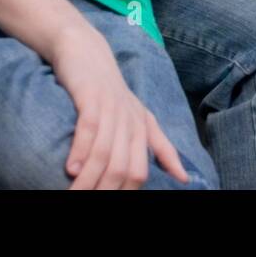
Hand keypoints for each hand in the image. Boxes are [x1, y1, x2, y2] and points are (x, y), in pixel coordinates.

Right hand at [49, 26, 190, 188]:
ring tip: (76, 194)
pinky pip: (89, 128)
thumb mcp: (139, 118)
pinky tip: (71, 168)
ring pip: (105, 153)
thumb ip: (161, 147)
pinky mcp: (92, 97)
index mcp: (142, 129)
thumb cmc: (110, 91)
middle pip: (123, 168)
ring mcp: (112, 108)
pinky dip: (80, 151)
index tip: (114, 205)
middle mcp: (130, 120)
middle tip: (85, 204)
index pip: (141, 172)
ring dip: (89, 179)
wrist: (86, 52)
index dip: (128, 193)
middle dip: (106, 191)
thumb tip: (185, 179)